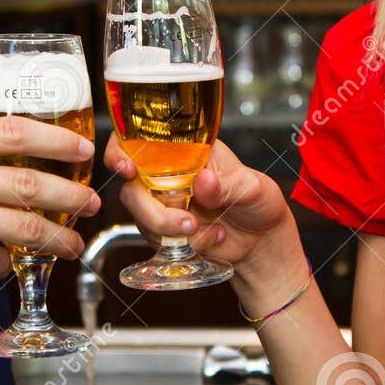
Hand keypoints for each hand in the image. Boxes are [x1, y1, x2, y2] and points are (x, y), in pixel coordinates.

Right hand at [0, 116, 99, 334]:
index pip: (13, 130)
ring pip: (23, 225)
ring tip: (73, 242)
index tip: (84, 149)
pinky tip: (16, 263)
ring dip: (56, 237)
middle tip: (91, 200)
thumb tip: (26, 151)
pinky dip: (10, 263)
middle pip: (27, 180)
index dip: (57, 139)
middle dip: (70, 193)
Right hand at [104, 135, 297, 275]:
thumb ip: (227, 185)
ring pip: (141, 216)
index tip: (127, 167)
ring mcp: (164, 203)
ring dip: (169, 231)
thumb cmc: (259, 203)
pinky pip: (156, 239)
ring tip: (207, 231)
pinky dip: (182, 245)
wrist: (262, 243)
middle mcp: (168, 174)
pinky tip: (212, 238)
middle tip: (187, 223)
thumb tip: (203, 181)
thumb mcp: (252, 188)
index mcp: (186, 149)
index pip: (141, 139)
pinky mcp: (165, 231)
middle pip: (132, 186)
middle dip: (152, 211)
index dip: (121, 150)